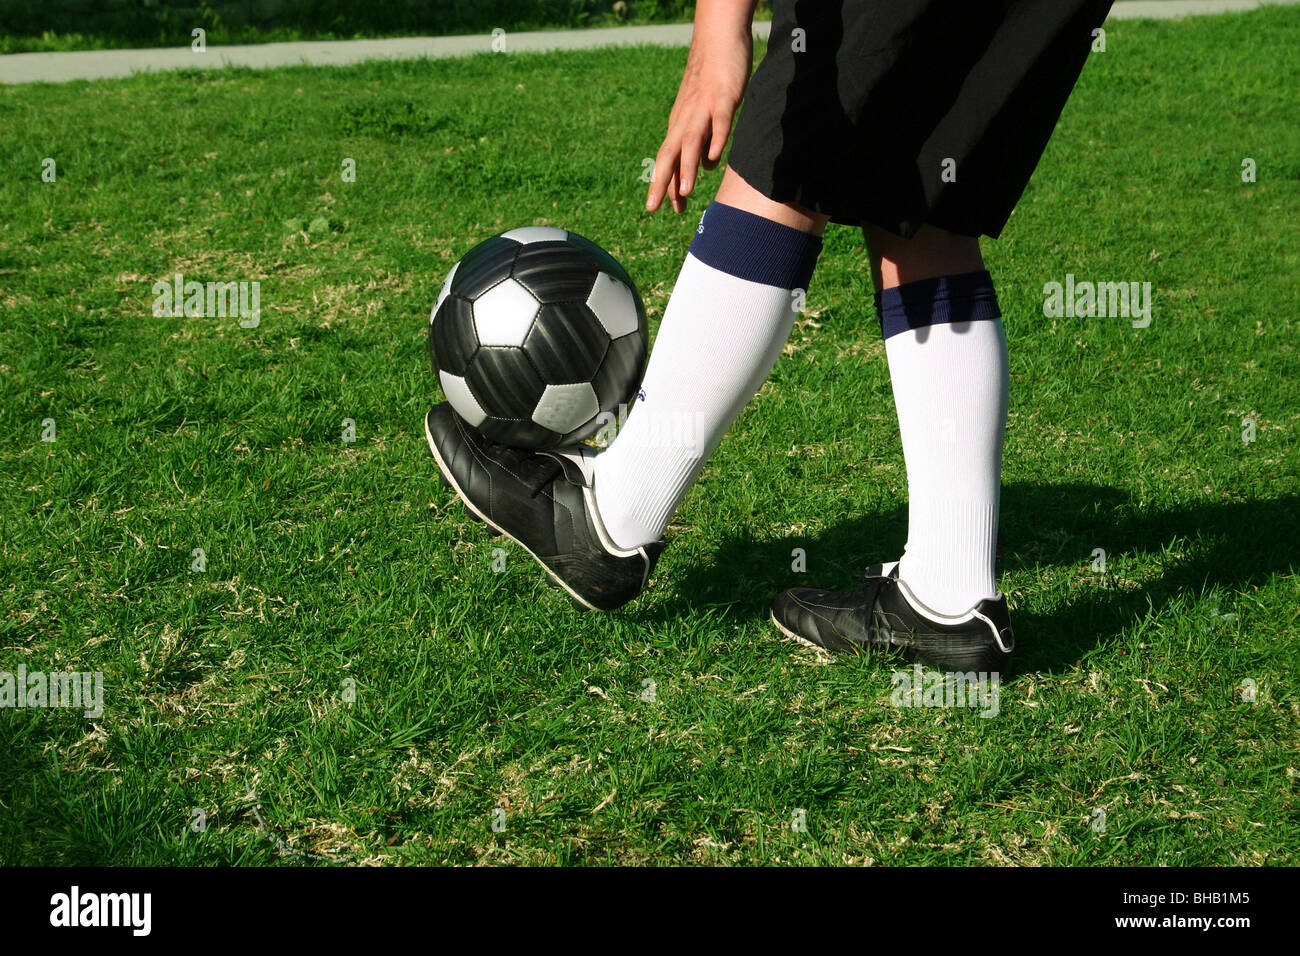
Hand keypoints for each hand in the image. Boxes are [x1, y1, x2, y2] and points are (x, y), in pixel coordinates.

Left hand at [647, 15, 753, 213]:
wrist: (718, 42)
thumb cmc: (712, 82)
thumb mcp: (706, 116)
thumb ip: (705, 141)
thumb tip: (706, 166)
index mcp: (680, 126)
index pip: (669, 161)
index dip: (666, 185)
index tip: (666, 209)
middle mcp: (686, 120)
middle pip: (670, 155)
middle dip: (661, 183)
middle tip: (653, 208)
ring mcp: (704, 109)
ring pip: (691, 142)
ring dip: (687, 168)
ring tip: (685, 192)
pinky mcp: (723, 98)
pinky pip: (719, 122)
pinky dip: (716, 141)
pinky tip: (714, 159)